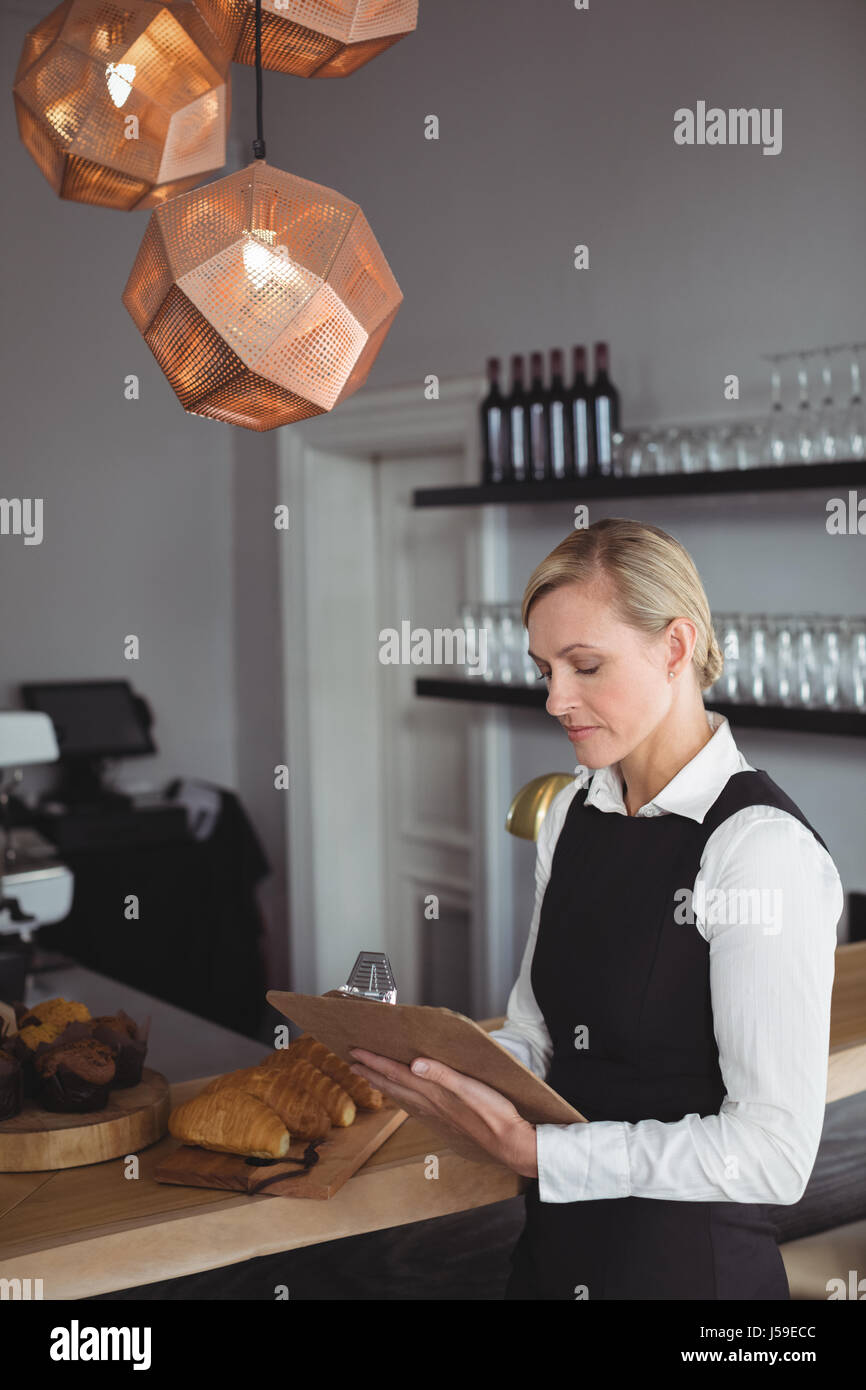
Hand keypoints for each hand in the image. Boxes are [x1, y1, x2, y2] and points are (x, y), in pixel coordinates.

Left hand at [347, 1048, 537, 1177]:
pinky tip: (404, 1100)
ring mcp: (436, 1116)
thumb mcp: (471, 1088)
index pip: (396, 1074)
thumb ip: (442, 1075)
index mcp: (433, 1093)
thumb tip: (415, 1063)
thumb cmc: (495, 1114)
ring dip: (383, 1086)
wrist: (510, 1144)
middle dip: (371, 1073)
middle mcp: (430, 1106)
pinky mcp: (445, 1123)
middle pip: (393, 1086)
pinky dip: (402, 1099)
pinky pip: (414, 1108)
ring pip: (402, 1098)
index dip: (375, 1062)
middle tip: (352, 1062)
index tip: (355, 1052)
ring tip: (370, 1078)